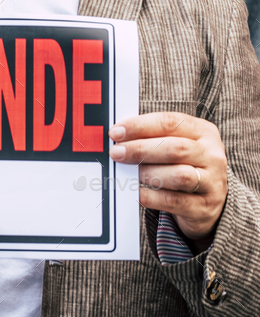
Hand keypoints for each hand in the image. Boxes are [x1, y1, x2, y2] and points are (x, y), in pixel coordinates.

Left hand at [109, 112, 227, 242]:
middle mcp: (212, 155)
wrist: (211, 200)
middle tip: (117, 153)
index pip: (170, 122)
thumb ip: (154, 136)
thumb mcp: (178, 143)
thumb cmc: (186, 163)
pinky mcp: (205, 207)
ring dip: (148, 173)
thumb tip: (119, 136)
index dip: (140, 126)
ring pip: (179, 175)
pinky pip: (175, 201)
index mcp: (203, 131)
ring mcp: (213, 182)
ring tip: (129, 172)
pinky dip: (152, 197)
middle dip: (140, 149)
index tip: (116, 132)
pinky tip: (138, 193)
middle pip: (174, 148)